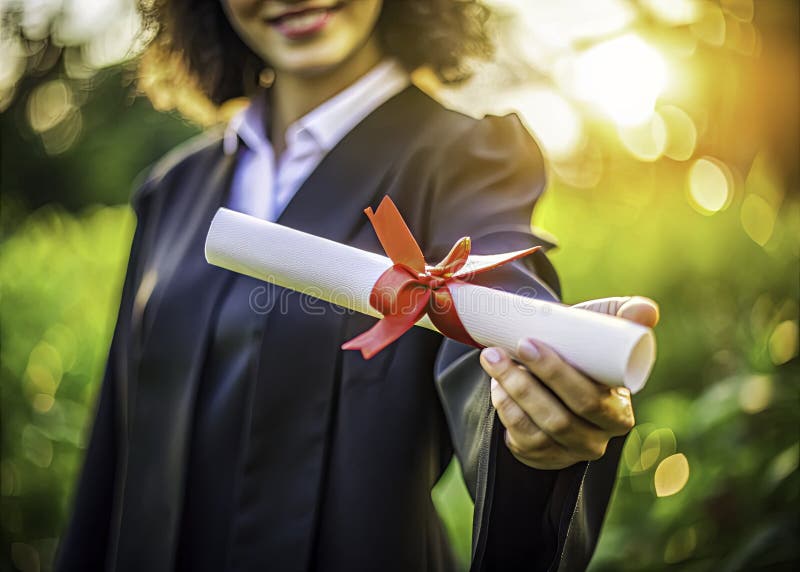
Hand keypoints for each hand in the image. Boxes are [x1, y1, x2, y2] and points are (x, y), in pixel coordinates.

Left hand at [479, 296, 658, 469]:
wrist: (555, 380)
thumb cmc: (583, 354)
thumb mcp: (602, 334)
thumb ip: (624, 317)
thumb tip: (647, 312)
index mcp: (618, 412)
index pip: (590, 399)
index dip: (556, 374)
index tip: (528, 341)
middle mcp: (598, 439)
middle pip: (562, 417)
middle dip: (527, 382)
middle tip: (502, 350)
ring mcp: (569, 452)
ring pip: (539, 428)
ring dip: (510, 391)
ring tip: (492, 358)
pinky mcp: (544, 457)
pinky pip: (522, 438)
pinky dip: (505, 409)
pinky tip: (496, 385)